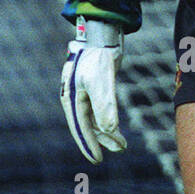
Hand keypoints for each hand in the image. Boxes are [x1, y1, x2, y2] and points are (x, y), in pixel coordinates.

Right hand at [60, 19, 125, 162]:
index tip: (98, 159)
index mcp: (72, 98)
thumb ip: (105, 107)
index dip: (89, 144)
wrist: (103, 34)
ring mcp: (84, 92)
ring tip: (122, 144)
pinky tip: (116, 128)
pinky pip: (100, 110)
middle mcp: (76, 97)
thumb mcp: (101, 83)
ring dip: (108, 132)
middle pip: (88, 125)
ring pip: (95, 119)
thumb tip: (109, 130)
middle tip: (119, 150)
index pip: (80, 127)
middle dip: (102, 140)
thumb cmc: (98, 57)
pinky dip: (108, 120)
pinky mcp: (95, 87)